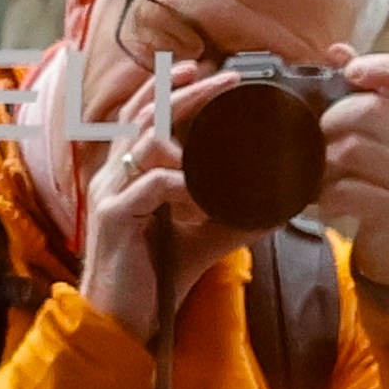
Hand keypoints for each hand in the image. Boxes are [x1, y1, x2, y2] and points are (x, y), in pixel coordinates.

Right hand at [74, 92, 207, 348]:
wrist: (120, 320)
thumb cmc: (155, 276)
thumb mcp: (200, 237)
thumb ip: (230, 215)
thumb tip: (276, 204)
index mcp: (127, 172)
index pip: (142, 114)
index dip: (168, 86)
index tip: (203, 67)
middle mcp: (114, 174)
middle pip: (146, 114)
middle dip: (186, 89)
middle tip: (224, 77)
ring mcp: (111, 192)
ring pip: (148, 141)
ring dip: (189, 130)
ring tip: (224, 126)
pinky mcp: (115, 217)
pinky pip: (153, 185)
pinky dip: (185, 184)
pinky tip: (206, 195)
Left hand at [318, 53, 388, 297]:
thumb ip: (371, 92)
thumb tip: (338, 50)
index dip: (386, 67)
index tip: (352, 69)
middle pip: (373, 110)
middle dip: (332, 118)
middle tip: (316, 132)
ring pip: (354, 150)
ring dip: (323, 161)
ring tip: (316, 172)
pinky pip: (349, 191)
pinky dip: (325, 196)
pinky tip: (322, 201)